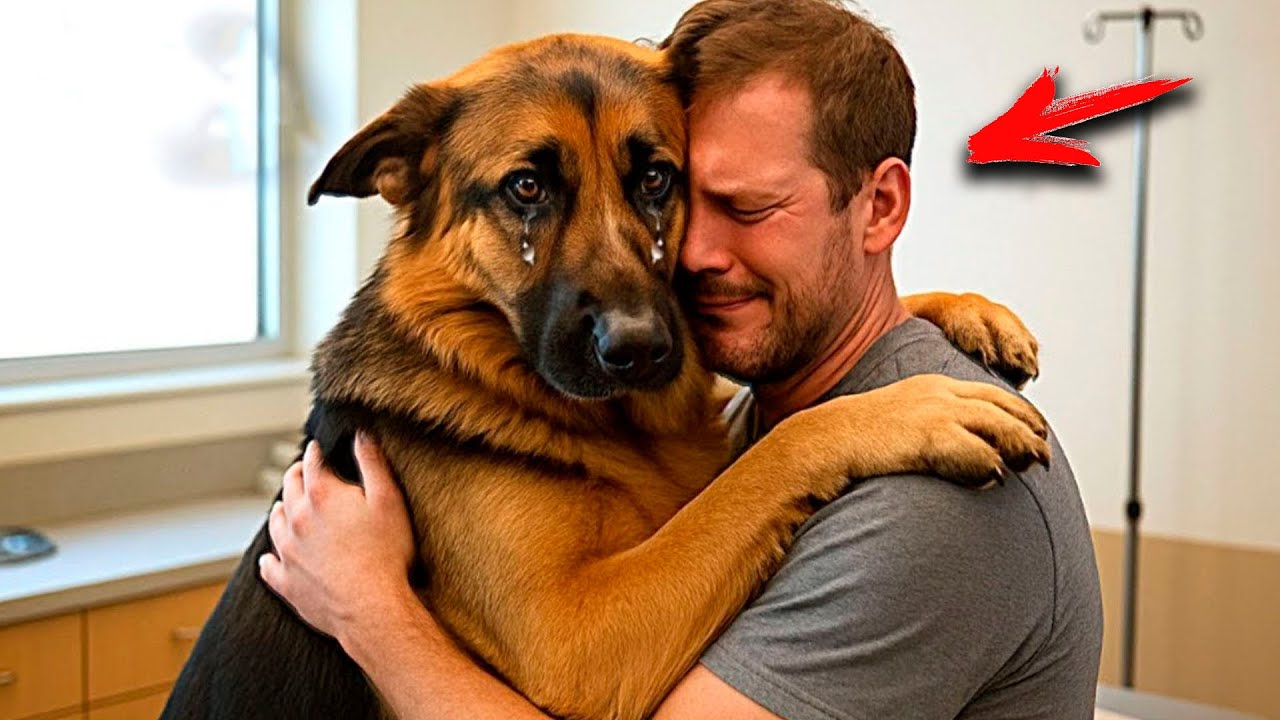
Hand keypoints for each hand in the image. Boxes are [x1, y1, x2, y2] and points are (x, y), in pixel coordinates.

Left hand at [259, 434, 417, 647]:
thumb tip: (361, 435)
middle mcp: (296, 519)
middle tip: (302, 470)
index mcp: (321, 495)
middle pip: (289, 487)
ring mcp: (287, 552)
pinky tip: (271, 556)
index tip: (316, 448)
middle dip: (296, 475)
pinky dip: (269, 558)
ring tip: (287, 506)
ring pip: (275, 522)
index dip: (316, 452)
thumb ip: (373, 463)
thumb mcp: (389, 499)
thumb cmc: (385, 554)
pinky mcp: (286, 582)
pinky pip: (269, 566)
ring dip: (281, 509)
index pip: (312, 462)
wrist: (371, 607)